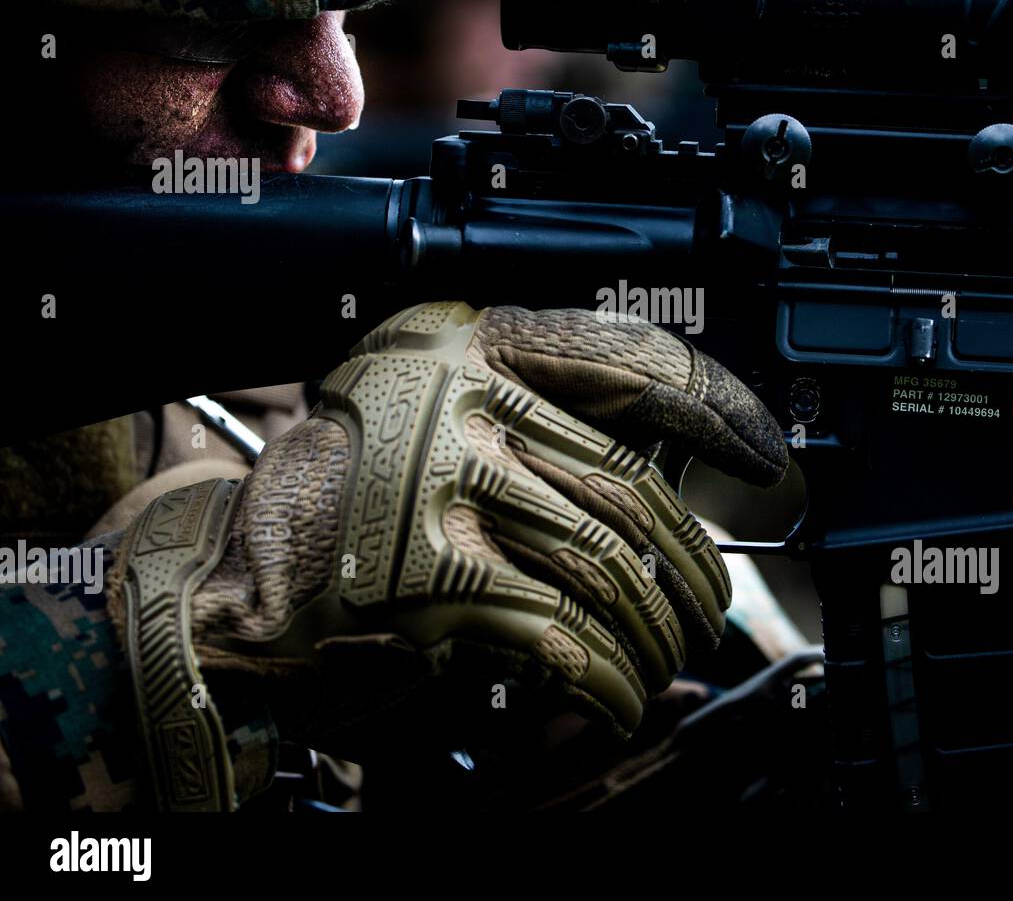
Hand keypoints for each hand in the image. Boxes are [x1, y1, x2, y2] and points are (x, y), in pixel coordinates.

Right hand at [116, 301, 787, 796]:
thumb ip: (533, 419)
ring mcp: (439, 485)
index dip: (711, 402)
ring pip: (603, 561)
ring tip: (669, 656)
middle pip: (624, 483)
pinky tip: (622, 693)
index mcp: (468, 342)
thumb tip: (668, 472)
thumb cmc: (347, 487)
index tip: (763, 449)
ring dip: (654, 626)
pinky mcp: (424, 579)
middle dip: (687, 561)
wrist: (226, 566)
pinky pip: (557, 628)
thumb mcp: (432, 407)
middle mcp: (457, 399)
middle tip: (707, 604)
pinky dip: (606, 672)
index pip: (623, 356)